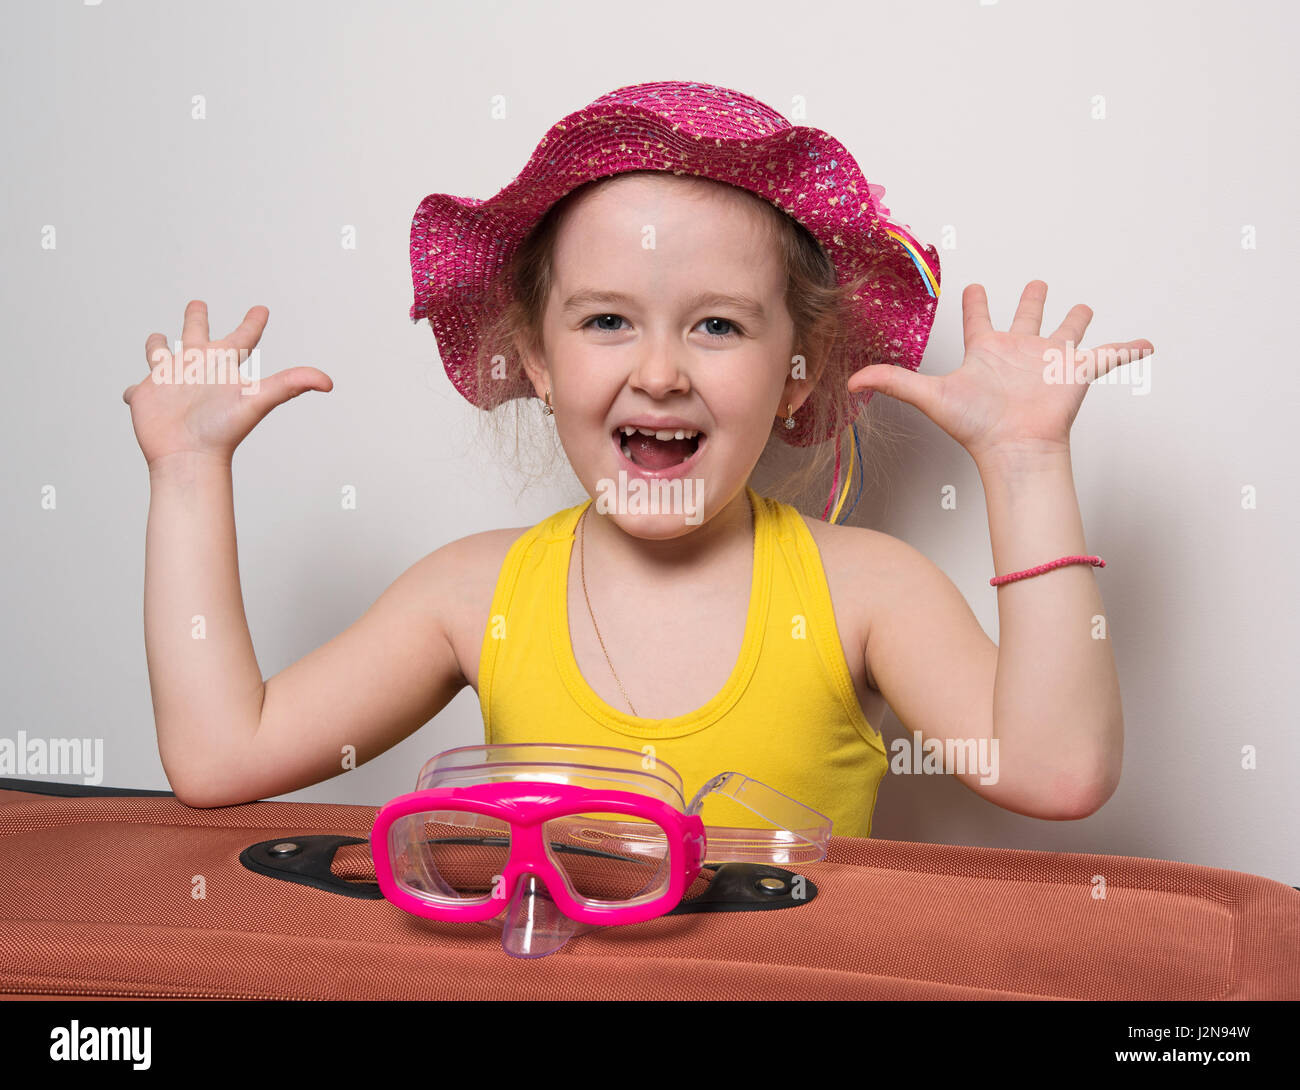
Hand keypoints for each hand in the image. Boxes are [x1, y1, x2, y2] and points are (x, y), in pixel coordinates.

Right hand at [122, 300, 332, 470]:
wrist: (190, 457)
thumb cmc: (223, 431)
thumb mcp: (258, 400)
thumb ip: (292, 385)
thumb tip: (329, 382)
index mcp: (223, 365)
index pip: (244, 336)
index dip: (253, 322)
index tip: (261, 310)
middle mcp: (197, 368)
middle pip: (196, 333)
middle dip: (196, 317)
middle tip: (198, 304)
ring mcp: (169, 381)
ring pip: (160, 354)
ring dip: (157, 345)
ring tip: (157, 340)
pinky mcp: (146, 396)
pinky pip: (136, 390)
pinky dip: (134, 391)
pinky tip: (134, 393)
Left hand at [846, 280, 1153, 460]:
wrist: (1013, 448)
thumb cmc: (975, 425)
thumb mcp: (929, 395)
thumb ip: (892, 382)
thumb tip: (849, 381)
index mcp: (988, 352)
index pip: (980, 320)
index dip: (977, 302)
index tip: (976, 286)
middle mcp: (1020, 353)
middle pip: (1027, 318)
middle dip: (1032, 300)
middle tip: (1036, 284)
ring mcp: (1050, 362)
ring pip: (1068, 331)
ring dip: (1077, 319)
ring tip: (1083, 307)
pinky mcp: (1077, 372)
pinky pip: (1109, 356)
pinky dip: (1129, 349)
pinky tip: (1146, 343)